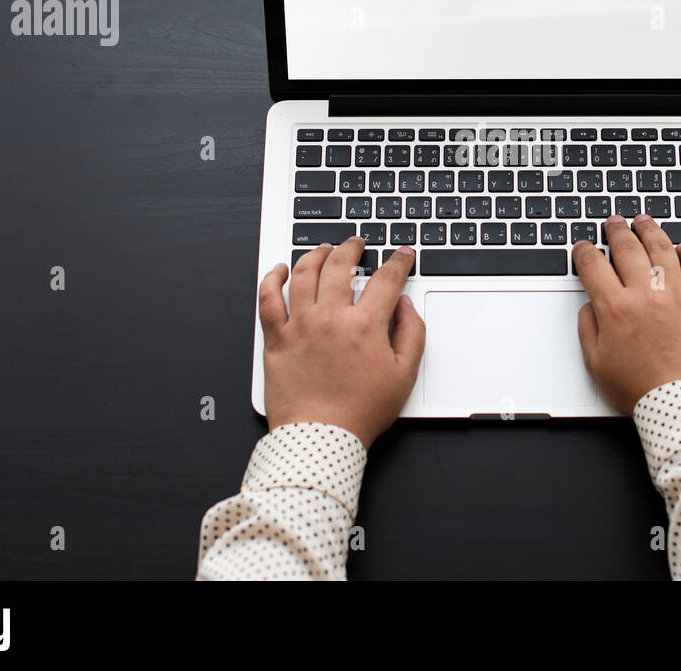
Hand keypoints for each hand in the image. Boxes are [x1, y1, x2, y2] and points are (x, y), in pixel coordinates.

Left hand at [257, 239, 424, 447]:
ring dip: (315, 254)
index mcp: (365, 325)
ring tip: (323, 249)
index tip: (402, 254)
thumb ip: (412, 334)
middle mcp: (330, 317)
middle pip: (340, 265)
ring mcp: (300, 325)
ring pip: (304, 273)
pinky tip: (279, 270)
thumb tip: (405, 306)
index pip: (385, 279)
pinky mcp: (276, 338)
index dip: (398, 262)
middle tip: (357, 242)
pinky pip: (268, 298)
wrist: (321, 438)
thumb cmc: (360, 411)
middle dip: (352, 247)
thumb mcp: (404, 375)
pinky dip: (272, 278)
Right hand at [572, 214, 680, 414]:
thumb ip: (588, 328)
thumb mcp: (596, 363)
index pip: (592, 266)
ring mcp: (676, 296)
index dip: (583, 251)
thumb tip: (589, 307)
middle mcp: (645, 295)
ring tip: (644, 221)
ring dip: (651, 230)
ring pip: (662, 249)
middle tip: (614, 222)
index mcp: (615, 309)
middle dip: (616, 230)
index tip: (582, 248)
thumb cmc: (641, 389)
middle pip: (627, 248)